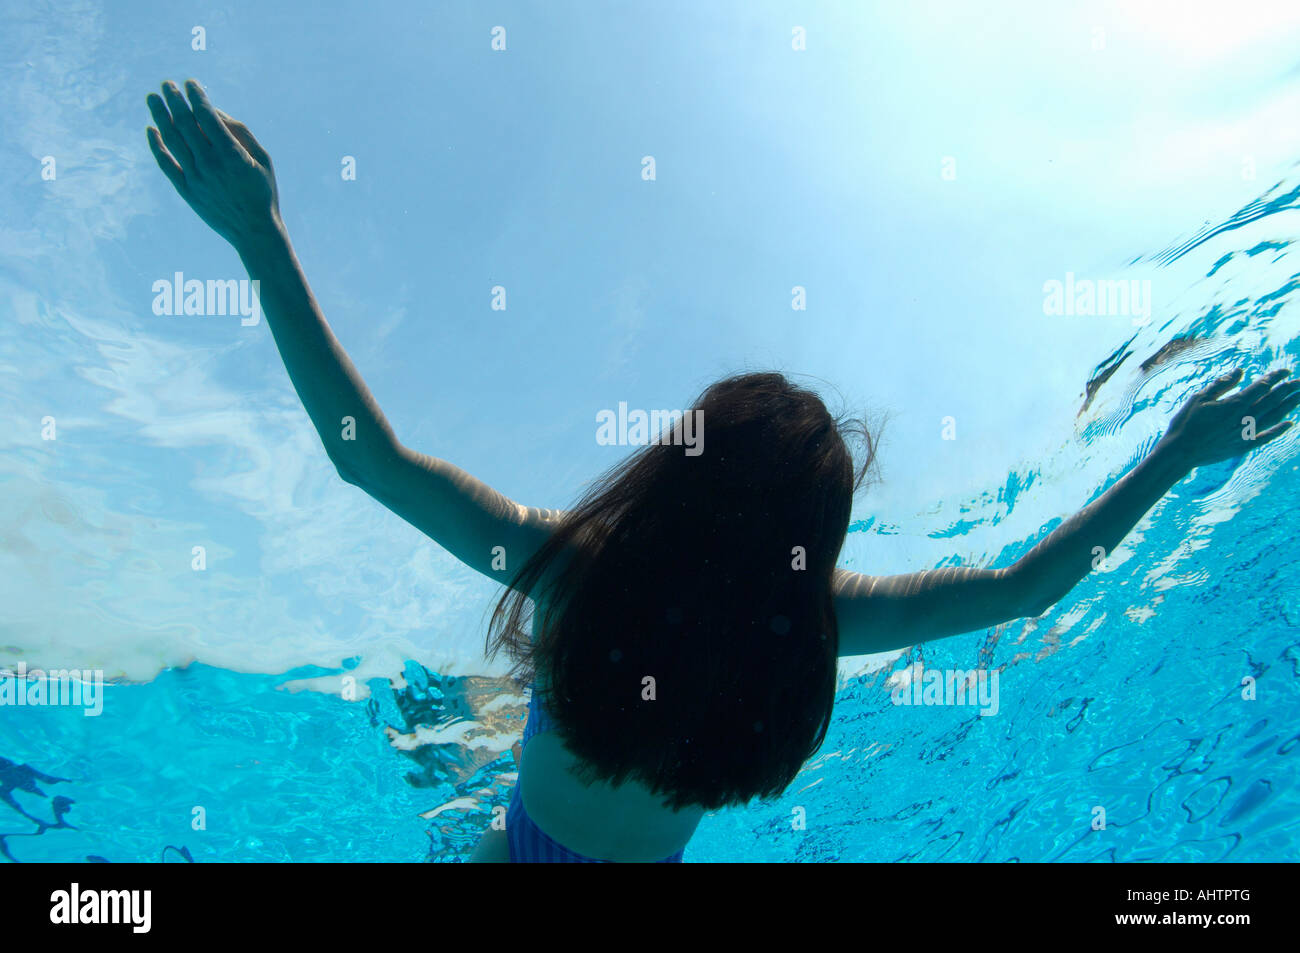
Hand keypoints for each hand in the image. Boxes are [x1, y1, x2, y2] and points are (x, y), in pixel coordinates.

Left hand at [146, 79, 281, 249]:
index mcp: (231, 153)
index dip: (196, 95)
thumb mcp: (262, 159)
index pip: (206, 115)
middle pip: (184, 123)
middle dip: (174, 99)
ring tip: (152, 98)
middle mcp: (209, 164)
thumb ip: (240, 132)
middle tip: (167, 84)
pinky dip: (156, 145)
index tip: (190, 83)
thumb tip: (214, 111)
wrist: (254, 231)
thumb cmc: (263, 191)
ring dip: (160, 116)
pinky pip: (165, 164)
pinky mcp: (186, 190)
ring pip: (171, 140)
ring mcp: (195, 178)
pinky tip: (151, 129)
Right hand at [1157, 367, 1299, 470]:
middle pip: (1273, 401)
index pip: (1261, 387)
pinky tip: (1290, 424)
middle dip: (1289, 390)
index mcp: (1234, 404)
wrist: (1180, 452)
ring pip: (1274, 417)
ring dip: (1289, 406)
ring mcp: (1246, 433)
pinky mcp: (1243, 446)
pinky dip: (1279, 430)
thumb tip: (1240, 371)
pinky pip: (1266, 437)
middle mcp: (1244, 418)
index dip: (1275, 378)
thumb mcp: (1199, 398)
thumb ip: (1222, 384)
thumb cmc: (1186, 422)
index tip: (1286, 371)